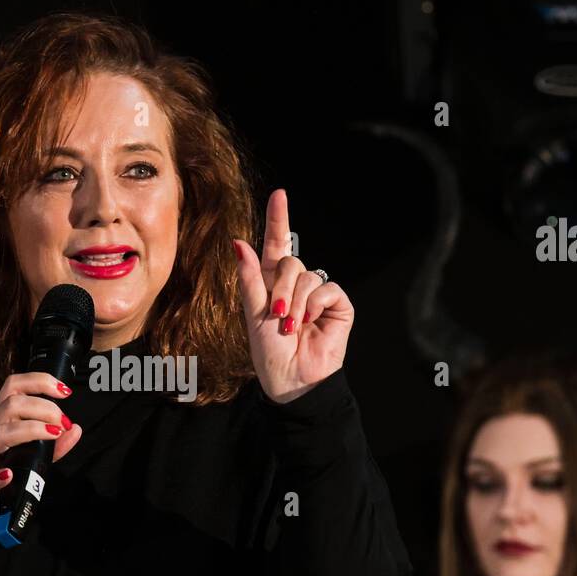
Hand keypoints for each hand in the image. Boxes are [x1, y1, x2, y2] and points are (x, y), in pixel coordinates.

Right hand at [0, 373, 81, 517]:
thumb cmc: (4, 467)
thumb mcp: (33, 453)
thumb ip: (56, 444)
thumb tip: (75, 430)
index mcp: (1, 419)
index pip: (14, 387)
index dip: (39, 381)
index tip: (63, 391)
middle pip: (11, 405)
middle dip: (44, 409)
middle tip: (62, 424)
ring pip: (0, 432)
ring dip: (31, 430)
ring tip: (52, 437)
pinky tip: (8, 476)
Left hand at [233, 188, 353, 402]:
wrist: (293, 380)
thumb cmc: (269, 354)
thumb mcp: (253, 314)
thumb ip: (249, 278)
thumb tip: (238, 242)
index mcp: (271, 284)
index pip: (276, 245)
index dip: (278, 219)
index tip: (280, 195)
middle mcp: (295, 285)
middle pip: (289, 261)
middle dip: (279, 288)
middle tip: (277, 317)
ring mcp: (317, 294)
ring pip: (306, 275)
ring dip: (295, 302)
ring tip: (291, 328)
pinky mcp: (337, 305)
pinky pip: (326, 287)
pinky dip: (315, 305)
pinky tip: (310, 323)